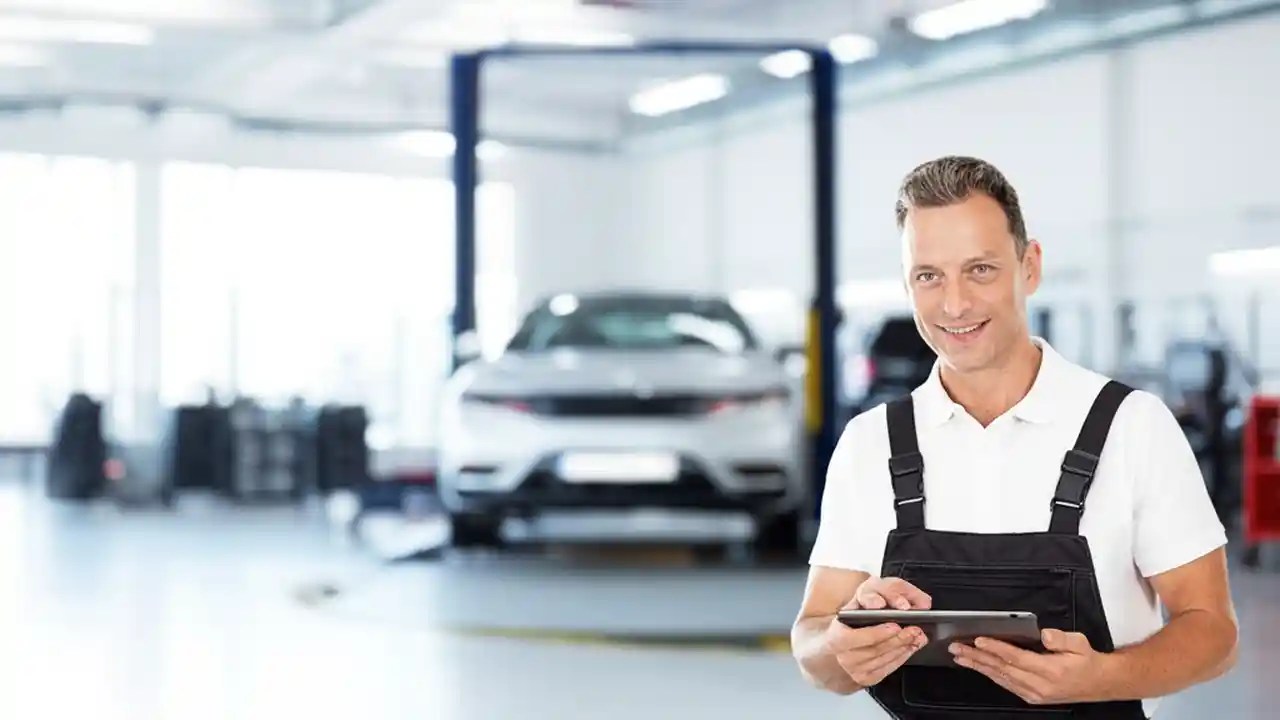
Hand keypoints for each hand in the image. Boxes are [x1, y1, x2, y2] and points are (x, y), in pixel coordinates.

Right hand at [824, 577, 932, 687]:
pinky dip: (900, 658)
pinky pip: (886, 670)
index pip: (857, 638)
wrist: (823, 653)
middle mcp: (843, 659)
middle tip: (914, 629)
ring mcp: (854, 673)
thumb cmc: (838, 628)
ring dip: (903, 649)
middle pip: (875, 650)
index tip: (895, 625)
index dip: (877, 633)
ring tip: (916, 638)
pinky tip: (909, 649)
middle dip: (898, 640)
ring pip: (883, 660)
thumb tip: (879, 603)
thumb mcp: (845, 610)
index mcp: (834, 639)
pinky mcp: (864, 681)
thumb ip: (860, 604)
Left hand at [949, 629, 1114, 704]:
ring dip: (979, 666)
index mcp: (1051, 671)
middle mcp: (1040, 685)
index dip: (996, 648)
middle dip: (978, 657)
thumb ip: (1061, 639)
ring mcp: (1035, 693)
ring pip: (1001, 678)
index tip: (979, 640)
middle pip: (1002, 669)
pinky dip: (990, 674)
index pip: (1016, 658)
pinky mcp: (1032, 696)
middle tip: (958, 647)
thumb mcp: (1080, 643)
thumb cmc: (1087, 662)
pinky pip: (1006, 684)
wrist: (1098, 683)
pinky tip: (979, 667)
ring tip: (961, 656)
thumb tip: (1044, 634)